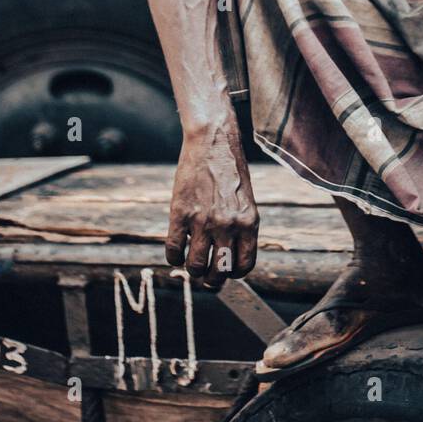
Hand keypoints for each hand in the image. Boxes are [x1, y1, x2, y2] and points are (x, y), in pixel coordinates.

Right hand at [164, 118, 258, 286]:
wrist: (212, 142)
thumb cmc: (230, 170)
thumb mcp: (245, 200)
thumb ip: (240, 227)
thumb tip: (228, 256)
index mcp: (248, 222)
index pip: (244, 266)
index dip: (233, 274)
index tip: (226, 270)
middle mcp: (228, 225)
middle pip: (219, 272)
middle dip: (212, 280)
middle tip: (207, 276)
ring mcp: (203, 220)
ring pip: (196, 266)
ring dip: (193, 271)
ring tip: (192, 265)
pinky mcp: (180, 213)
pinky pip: (174, 250)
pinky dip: (174, 258)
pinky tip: (176, 254)